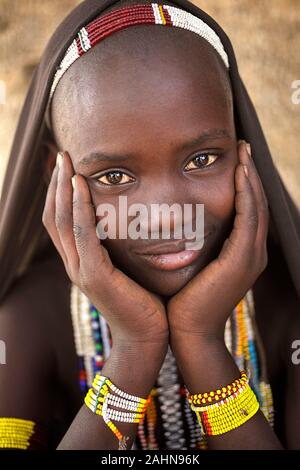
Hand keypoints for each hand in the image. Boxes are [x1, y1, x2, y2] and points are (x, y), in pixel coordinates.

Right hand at [42, 151, 168, 346]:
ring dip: (62, 189)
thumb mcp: (127, 269)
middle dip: (56, 184)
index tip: (67, 167)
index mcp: (81, 262)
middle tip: (62, 155)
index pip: (61, 222)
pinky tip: (80, 185)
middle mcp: (74, 265)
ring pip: (61, 222)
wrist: (148, 337)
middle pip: (54, 216)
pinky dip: (78, 208)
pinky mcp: (95, 276)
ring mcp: (80, 271)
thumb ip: (119, 248)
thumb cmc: (145, 302)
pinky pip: (81, 235)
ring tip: (67, 161)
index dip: (59, 193)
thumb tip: (127, 223)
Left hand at [167, 140, 268, 340]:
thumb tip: (182, 221)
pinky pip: (248, 219)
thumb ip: (197, 243)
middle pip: (257, 204)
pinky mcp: (241, 261)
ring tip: (244, 153)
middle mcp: (253, 253)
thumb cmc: (184, 299)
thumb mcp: (194, 264)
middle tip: (244, 147)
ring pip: (256, 208)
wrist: (187, 331)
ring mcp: (251, 258)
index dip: (245, 184)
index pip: (248, 211)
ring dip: (251, 178)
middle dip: (251, 174)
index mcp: (242, 254)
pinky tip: (240, 174)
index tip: (237, 159)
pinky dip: (246, 195)